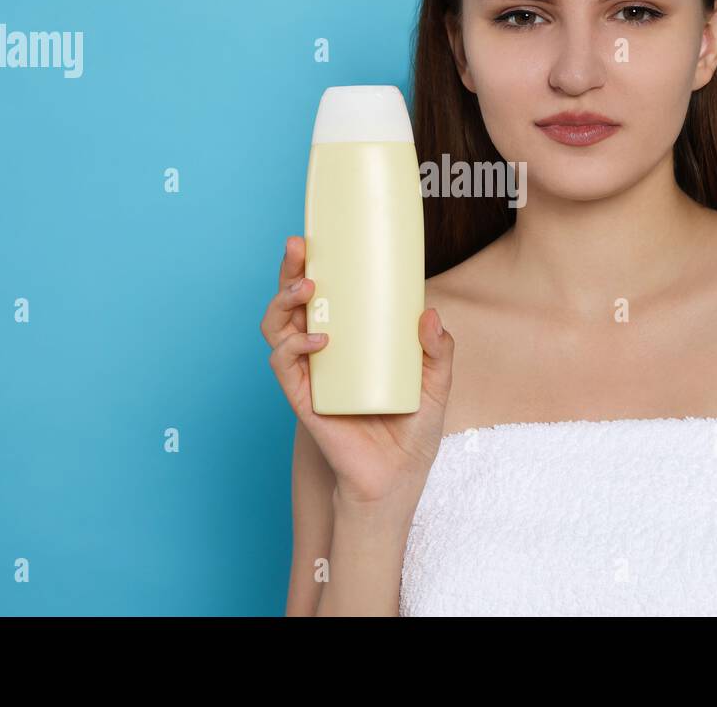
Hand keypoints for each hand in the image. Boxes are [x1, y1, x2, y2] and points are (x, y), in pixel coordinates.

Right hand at [261, 235, 454, 511]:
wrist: (396, 479)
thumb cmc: (412, 431)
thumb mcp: (436, 383)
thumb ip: (438, 350)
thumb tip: (429, 313)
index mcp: (351, 340)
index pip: (327, 294)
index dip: (315, 264)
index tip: (317, 236)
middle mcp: (324, 351)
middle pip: (293, 302)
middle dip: (290, 270)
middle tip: (300, 247)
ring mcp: (310, 373)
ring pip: (278, 327)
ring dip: (284, 302)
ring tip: (306, 286)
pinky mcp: (303, 398)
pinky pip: (285, 366)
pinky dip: (296, 348)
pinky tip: (319, 341)